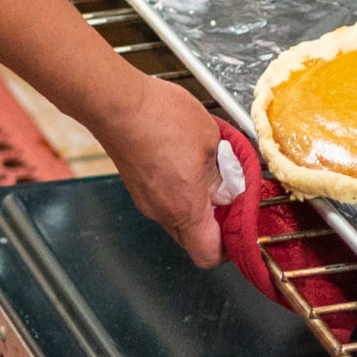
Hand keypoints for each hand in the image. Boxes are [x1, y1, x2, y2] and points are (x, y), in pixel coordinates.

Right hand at [96, 77, 225, 267]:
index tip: (240, 225)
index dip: (229, 247)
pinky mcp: (136, 184)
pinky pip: (164, 200)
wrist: (116, 102)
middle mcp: (162, 211)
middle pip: (193, 240)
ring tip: (208, 173)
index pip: (209, 254)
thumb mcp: (210, 139)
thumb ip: (224, 169)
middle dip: (215, 224)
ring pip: (178, 219)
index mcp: (185, 207)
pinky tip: (186, 161)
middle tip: (230, 198)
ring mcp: (145, 199)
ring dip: (196, 204)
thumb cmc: (158, 117)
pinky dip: (179, 190)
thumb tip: (228, 184)